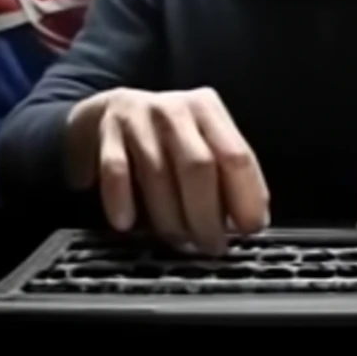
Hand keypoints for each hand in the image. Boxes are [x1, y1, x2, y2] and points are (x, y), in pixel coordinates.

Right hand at [65, 86, 269, 252]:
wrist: (109, 110)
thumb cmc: (165, 136)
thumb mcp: (200, 140)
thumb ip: (224, 172)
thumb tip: (250, 220)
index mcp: (207, 110)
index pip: (236, 155)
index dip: (246, 197)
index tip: (250, 229)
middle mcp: (175, 110)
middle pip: (198, 166)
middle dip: (207, 216)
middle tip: (212, 246)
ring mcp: (139, 119)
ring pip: (158, 174)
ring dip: (170, 218)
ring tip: (179, 241)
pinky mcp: (106, 132)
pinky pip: (115, 171)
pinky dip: (121, 201)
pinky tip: (127, 224)